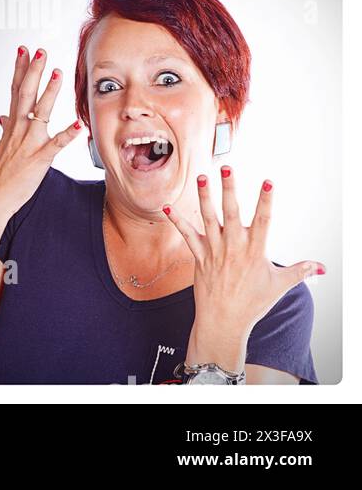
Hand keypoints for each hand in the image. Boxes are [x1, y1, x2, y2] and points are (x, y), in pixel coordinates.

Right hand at [0, 46, 82, 217]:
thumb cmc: (3, 170)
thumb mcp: (4, 144)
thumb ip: (7, 127)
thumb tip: (2, 116)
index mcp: (13, 123)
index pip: (16, 89)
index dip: (20, 68)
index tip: (24, 50)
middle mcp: (20, 127)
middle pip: (26, 93)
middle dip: (33, 71)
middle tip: (40, 52)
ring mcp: (29, 141)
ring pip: (40, 112)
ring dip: (49, 92)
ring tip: (58, 73)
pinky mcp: (40, 158)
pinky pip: (55, 144)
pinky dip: (67, 134)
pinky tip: (78, 124)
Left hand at [167, 169, 324, 370]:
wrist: (225, 321)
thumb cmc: (253, 302)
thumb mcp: (279, 285)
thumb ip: (299, 271)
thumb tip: (321, 267)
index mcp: (255, 251)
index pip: (263, 221)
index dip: (265, 201)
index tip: (268, 182)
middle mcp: (234, 247)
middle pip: (232, 213)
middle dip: (230, 190)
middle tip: (227, 168)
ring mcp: (215, 250)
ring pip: (208, 219)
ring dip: (204, 197)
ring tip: (202, 177)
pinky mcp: (199, 256)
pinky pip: (187, 235)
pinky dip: (177, 221)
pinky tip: (166, 206)